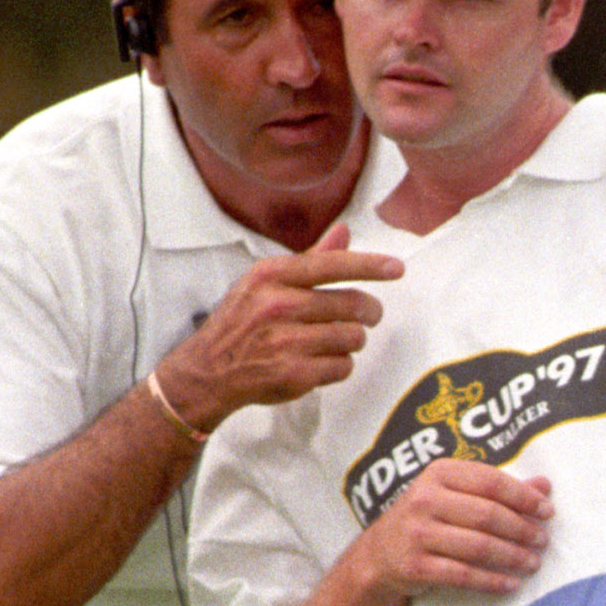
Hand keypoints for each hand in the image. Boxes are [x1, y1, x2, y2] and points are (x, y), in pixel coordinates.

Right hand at [166, 224, 406, 424]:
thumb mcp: (265, 282)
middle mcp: (278, 305)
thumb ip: (309, 260)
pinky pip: (343, 367)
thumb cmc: (242, 321)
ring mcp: (286, 342)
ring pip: (353, 337)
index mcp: (271, 276)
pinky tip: (319, 362)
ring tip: (332, 341)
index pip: (331, 265)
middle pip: (352, 304)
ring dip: (351, 341)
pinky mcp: (294, 374)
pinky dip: (339, 366)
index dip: (369, 266)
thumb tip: (344, 231)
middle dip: (368, 311)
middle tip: (367, 315)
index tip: (397, 268)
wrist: (209, 370)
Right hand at [343, 455, 551, 601]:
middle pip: (487, 515)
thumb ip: (498, 489)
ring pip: (478, 546)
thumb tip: (545, 484)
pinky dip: (491, 581)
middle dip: (522, 529)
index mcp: (439, 473)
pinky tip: (511, 584)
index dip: (524, 497)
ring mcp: (417, 534)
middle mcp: (425, 499)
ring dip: (512, 557)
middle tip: (543, 541)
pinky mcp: (415, 566)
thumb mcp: (456, 493)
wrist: (380, 554)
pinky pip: (463, 575)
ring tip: (532, 563)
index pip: (491, 481)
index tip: (548, 511)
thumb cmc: (429, 518)